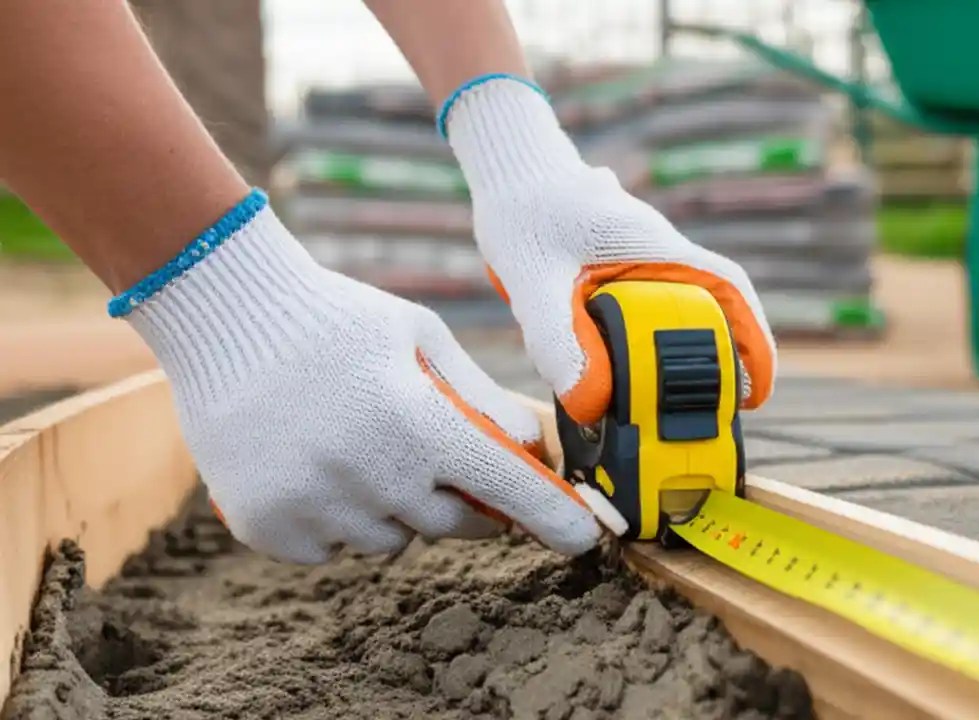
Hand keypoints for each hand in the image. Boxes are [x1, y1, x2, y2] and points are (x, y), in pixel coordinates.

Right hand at [120, 198, 599, 561]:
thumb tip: (532, 450)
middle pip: (454, 521)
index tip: (585, 540)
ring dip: (395, 507)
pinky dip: (338, 519)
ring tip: (359, 443)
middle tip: (438, 455)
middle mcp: (370, 473)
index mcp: (417, 420)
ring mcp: (314, 505)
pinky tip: (316, 463)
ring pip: (391, 539)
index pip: (506, 488)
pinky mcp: (267, 526)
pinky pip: (332, 549)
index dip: (552, 518)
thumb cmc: (337, 321)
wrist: (224, 316)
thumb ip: (480, 396)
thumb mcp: (421, 337)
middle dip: (464, 498)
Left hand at [445, 76, 776, 424]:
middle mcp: (657, 255)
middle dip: (717, 363)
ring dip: (673, 359)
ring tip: (656, 409)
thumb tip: (590, 404)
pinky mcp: (614, 273)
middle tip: (709, 416)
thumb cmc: (524, 209)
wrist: (509, 169)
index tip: (759, 388)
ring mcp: (637, 263)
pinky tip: (608, 377)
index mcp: (656, 248)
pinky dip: (638, 349)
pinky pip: (640, 314)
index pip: (728, 290)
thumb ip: (557, 340)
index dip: (753, 340)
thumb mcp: (534, 281)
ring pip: (672, 316)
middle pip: (710, 311)